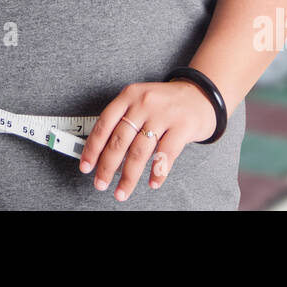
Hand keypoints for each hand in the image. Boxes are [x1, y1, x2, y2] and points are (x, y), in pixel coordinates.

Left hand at [78, 79, 216, 201]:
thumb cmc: (166, 102)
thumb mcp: (140, 100)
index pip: (104, 124)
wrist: (201, 94)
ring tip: (122, 192)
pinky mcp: (183, 126)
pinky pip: (166, 154)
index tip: (86, 166)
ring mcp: (164, 114)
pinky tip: (152, 183)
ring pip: (140, 151)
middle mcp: (144, 103)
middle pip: (120, 140)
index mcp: (129, 95)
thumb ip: (124, 119)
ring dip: (129, 176)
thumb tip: (102, 152)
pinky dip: (157, 172)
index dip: (92, 148)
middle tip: (100, 184)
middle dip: (107, 166)